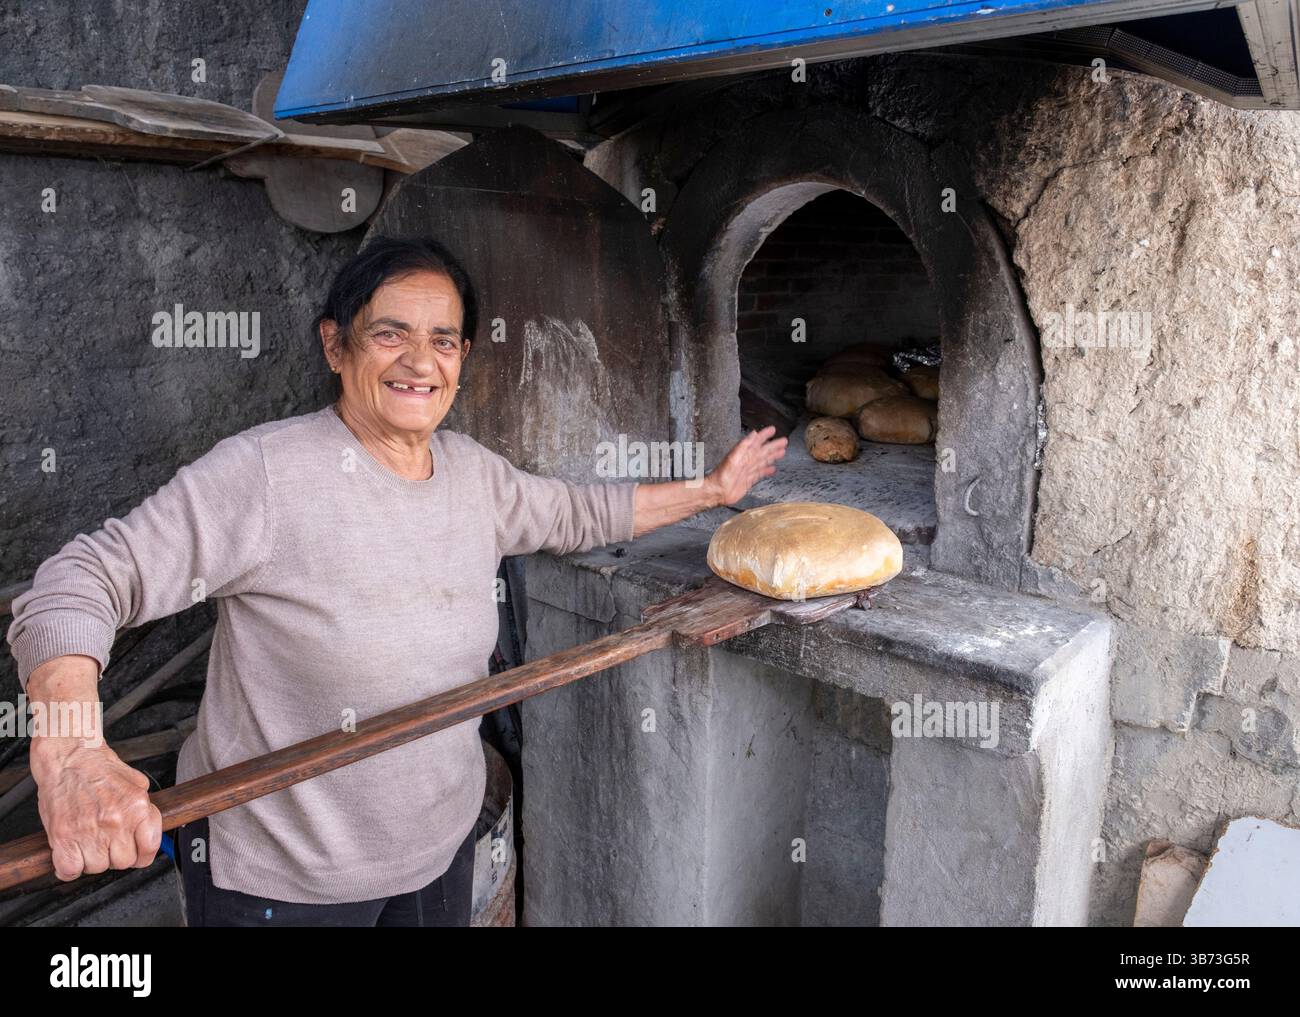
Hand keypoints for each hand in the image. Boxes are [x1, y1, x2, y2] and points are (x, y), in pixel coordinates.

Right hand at [30, 738, 162, 881]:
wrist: (68, 757)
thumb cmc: (98, 768)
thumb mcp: (136, 783)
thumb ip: (145, 809)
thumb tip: (150, 832)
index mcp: (137, 807)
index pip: (149, 849)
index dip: (142, 856)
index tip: (136, 855)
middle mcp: (116, 820)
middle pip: (123, 862)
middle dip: (115, 856)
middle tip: (106, 844)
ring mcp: (89, 830)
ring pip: (97, 868)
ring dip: (91, 861)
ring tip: (87, 843)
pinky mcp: (63, 837)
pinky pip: (70, 870)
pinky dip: (68, 868)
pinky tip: (70, 855)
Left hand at [707, 425, 787, 505]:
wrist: (717, 491)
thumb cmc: (721, 475)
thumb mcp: (733, 457)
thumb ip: (743, 445)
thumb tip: (753, 434)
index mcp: (743, 454)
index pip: (757, 442)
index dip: (765, 435)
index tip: (772, 429)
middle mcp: (746, 461)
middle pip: (763, 451)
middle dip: (773, 446)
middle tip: (784, 440)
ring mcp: (747, 471)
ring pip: (763, 461)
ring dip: (773, 456)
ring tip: (782, 452)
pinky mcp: (748, 481)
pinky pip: (760, 474)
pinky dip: (767, 471)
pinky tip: (772, 469)